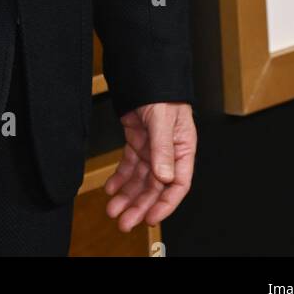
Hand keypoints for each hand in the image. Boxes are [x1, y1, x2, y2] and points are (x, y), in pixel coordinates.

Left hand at [103, 101, 195, 232]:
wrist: (144, 71)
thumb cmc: (162, 91)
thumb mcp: (163, 120)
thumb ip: (163, 148)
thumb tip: (164, 178)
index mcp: (183, 149)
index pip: (178, 184)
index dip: (165, 204)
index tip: (150, 218)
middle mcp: (168, 153)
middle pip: (156, 187)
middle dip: (140, 206)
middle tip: (124, 222)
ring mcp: (152, 148)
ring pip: (140, 180)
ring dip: (127, 196)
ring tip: (113, 210)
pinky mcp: (137, 141)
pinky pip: (129, 165)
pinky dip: (120, 178)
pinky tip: (110, 189)